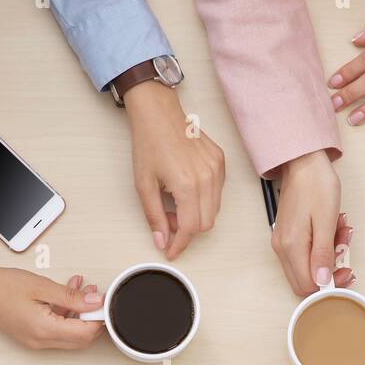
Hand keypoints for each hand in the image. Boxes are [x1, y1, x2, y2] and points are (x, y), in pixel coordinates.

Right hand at [0, 261, 103, 349]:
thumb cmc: (1, 287)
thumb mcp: (42, 287)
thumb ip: (72, 297)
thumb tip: (95, 302)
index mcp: (44, 330)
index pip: (85, 334)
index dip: (99, 319)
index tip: (104, 302)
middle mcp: (40, 341)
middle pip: (80, 339)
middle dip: (92, 318)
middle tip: (96, 297)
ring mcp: (35, 340)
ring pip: (69, 334)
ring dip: (79, 314)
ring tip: (83, 290)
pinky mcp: (32, 335)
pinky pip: (56, 329)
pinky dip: (65, 314)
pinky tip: (67, 294)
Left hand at [126, 81, 224, 259]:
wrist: (158, 113)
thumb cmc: (149, 143)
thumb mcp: (144, 185)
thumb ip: (154, 217)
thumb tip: (162, 241)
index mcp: (187, 185)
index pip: (190, 229)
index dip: (180, 244)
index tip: (171, 251)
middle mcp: (208, 178)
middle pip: (206, 224)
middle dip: (187, 230)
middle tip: (167, 221)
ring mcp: (217, 169)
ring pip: (214, 210)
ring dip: (195, 215)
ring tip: (175, 204)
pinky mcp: (221, 162)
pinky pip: (217, 193)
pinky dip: (203, 200)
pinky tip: (186, 189)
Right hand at [272, 150, 354, 295]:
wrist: (303, 163)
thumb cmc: (316, 186)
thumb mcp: (326, 221)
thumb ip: (323, 255)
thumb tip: (322, 282)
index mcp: (291, 247)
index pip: (307, 286)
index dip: (329, 285)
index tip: (346, 271)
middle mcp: (282, 248)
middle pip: (305, 280)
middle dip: (329, 272)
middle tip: (344, 252)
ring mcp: (282, 242)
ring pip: (307, 266)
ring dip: (328, 255)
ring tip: (341, 232)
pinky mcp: (287, 235)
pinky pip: (305, 253)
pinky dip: (321, 246)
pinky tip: (332, 229)